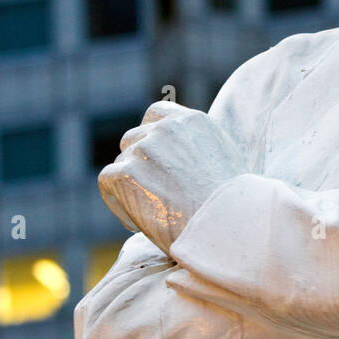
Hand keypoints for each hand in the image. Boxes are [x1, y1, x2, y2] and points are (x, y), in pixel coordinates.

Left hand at [98, 102, 246, 254]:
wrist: (224, 224)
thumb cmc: (231, 206)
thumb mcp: (224, 161)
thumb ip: (198, 148)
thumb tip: (182, 160)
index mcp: (192, 121)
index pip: (156, 114)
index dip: (149, 136)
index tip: (153, 161)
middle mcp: (166, 128)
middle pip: (133, 139)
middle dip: (138, 166)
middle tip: (152, 196)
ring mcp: (144, 148)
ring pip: (121, 162)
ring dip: (128, 187)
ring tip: (148, 215)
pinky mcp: (127, 172)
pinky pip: (107, 181)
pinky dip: (117, 203)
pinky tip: (136, 224)